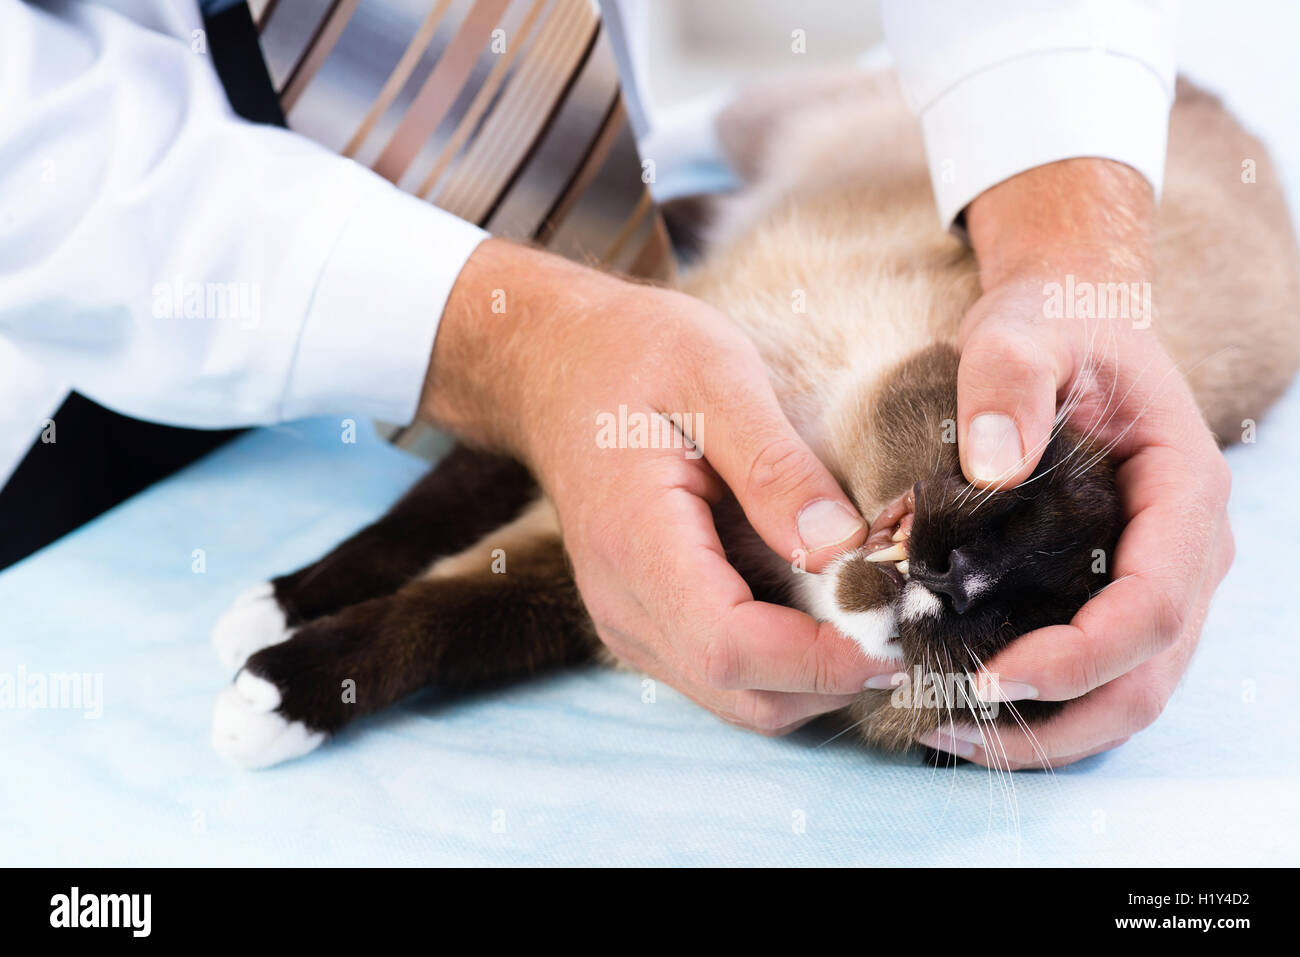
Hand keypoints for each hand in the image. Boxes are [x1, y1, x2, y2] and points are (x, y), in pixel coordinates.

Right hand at [423, 239, 896, 732]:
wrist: (556, 366)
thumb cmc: (632, 356)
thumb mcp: (713, 375)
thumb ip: (774, 464)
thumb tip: (841, 544)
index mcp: (635, 541)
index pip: (729, 646)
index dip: (822, 657)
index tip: (897, 629)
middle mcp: (624, 602)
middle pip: (744, 695)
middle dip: (835, 677)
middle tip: (906, 618)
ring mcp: (632, 620)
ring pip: (742, 699)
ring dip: (818, 675)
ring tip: (875, 608)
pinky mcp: (649, 620)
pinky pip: (727, 674)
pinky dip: (789, 661)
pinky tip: (827, 605)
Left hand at [918, 160, 1234, 767]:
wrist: (1069, 329)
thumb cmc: (1054, 331)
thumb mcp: (1024, 333)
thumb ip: (1007, 383)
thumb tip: (992, 470)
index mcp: (1181, 493)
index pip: (1153, 604)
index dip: (1079, 657)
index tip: (990, 677)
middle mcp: (1184, 552)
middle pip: (1146, 676)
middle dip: (1055, 719)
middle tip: (950, 729)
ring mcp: (1156, 580)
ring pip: (1127, 693)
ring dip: (1045, 731)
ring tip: (947, 735)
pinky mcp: (1113, 593)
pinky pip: (1096, 674)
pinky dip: (1039, 706)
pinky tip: (962, 706)